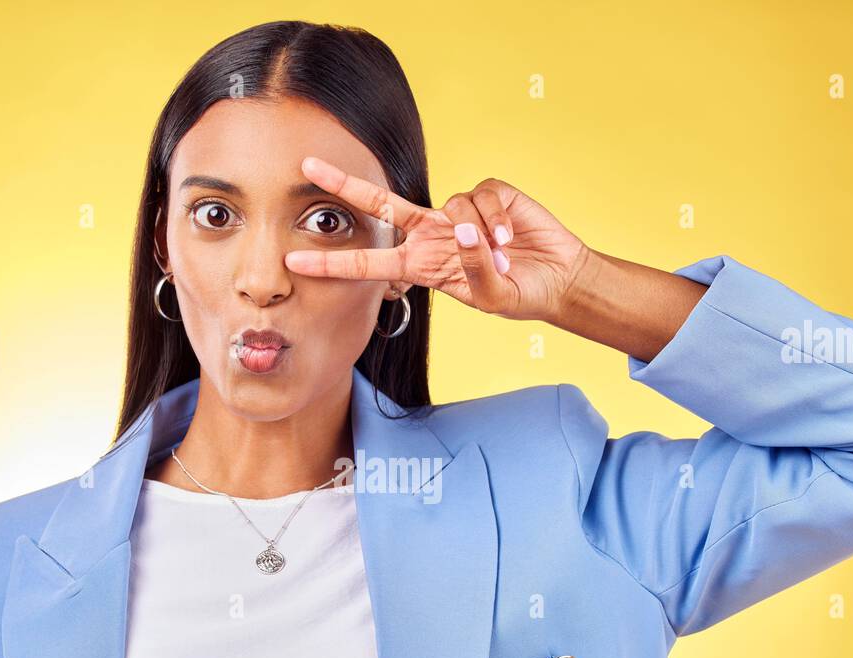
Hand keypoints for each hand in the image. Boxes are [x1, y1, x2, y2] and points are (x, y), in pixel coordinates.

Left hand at [284, 156, 589, 323]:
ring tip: (504, 259)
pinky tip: (514, 240)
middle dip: (344, 185)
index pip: (370, 262)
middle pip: (380, 204)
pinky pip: (483, 201)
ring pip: (452, 209)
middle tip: (309, 166)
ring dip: (480, 240)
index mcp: (422, 265)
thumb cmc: (518, 293)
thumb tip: (462, 233)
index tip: (296, 263)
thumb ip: (473, 269)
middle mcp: (432, 234)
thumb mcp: (491, 297)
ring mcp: (459, 213)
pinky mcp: (490, 195)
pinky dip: (499, 223)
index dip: (334, 263)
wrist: (557, 280)